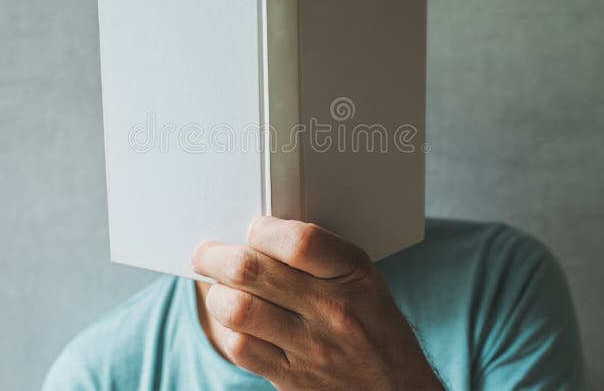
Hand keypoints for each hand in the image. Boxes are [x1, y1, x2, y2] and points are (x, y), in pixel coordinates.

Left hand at [191, 217, 442, 389]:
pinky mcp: (291, 378)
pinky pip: (240, 348)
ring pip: (238, 310)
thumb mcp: (362, 279)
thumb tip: (256, 235)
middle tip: (206, 253)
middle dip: (216, 256)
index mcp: (353, 274)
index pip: (299, 242)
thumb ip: (318, 255)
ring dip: (216, 294)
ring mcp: (311, 348)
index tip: (253, 229)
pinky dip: (225, 329)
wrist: (397, 390)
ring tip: (216, 287)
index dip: (263, 230)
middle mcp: (332, 310)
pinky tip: (229, 319)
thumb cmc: (372, 324)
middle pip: (253, 271)